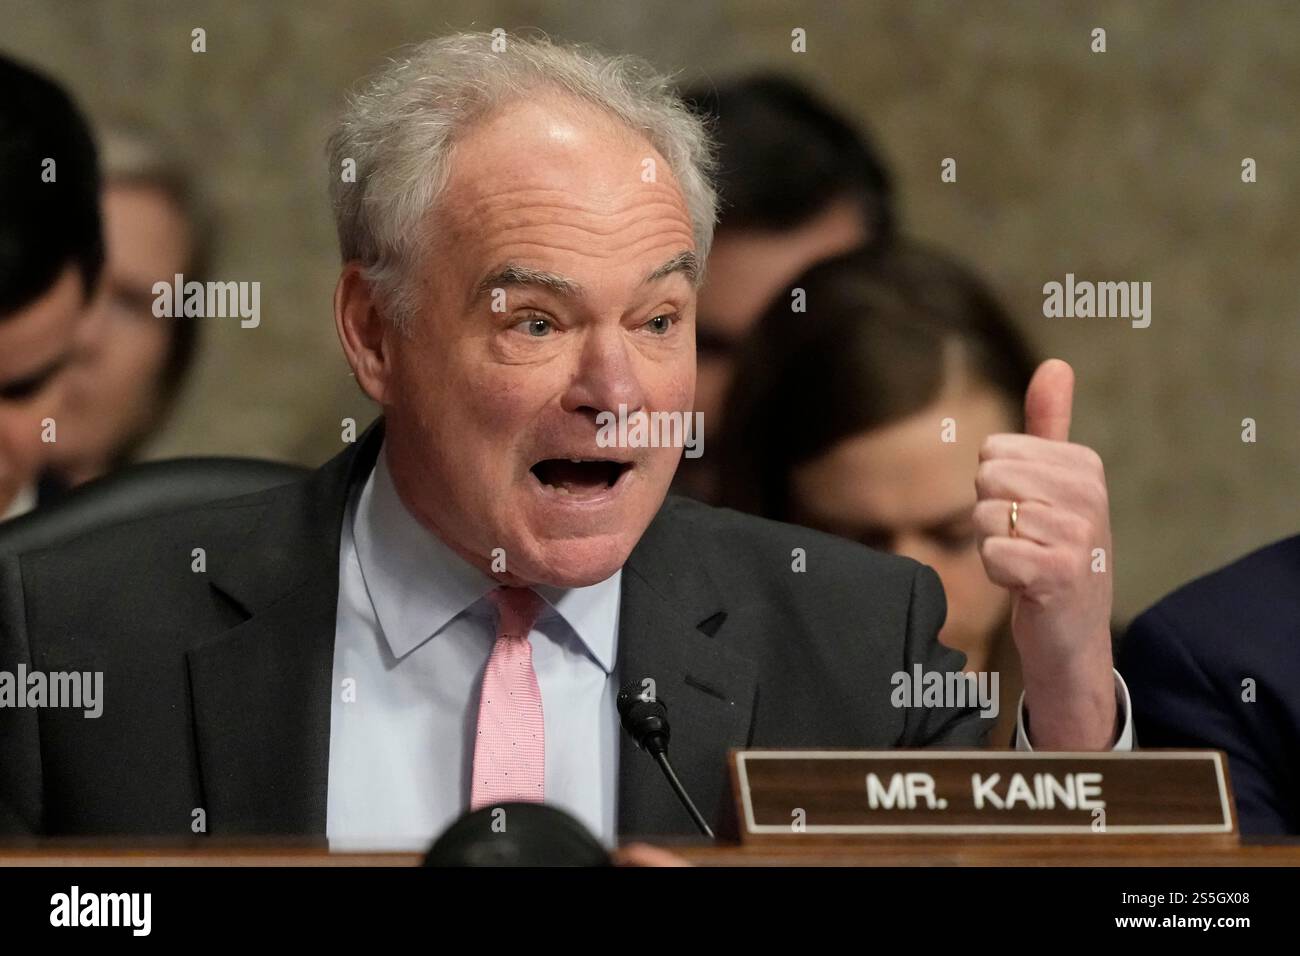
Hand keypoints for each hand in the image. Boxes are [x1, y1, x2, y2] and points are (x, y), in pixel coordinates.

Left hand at [974, 359, 1116, 748]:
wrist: (1071, 631)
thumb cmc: (1055, 550)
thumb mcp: (1055, 484)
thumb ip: (1050, 425)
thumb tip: (1055, 364)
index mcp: (1083, 464)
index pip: (993, 451)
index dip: (996, 488)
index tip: (1029, 514)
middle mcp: (1088, 493)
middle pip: (985, 478)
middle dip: (990, 515)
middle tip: (1023, 540)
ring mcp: (1077, 533)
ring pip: (984, 516)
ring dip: (992, 545)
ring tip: (1026, 561)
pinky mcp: (1059, 573)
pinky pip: (991, 553)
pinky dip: (997, 573)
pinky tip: (1025, 584)